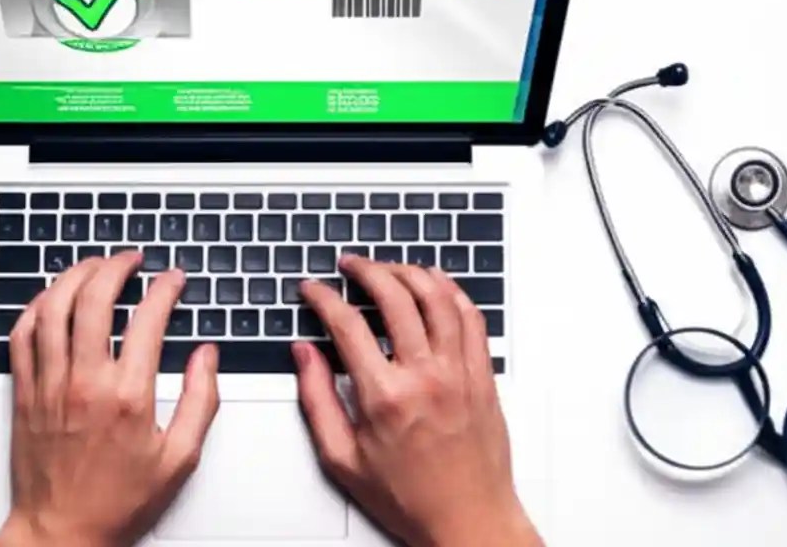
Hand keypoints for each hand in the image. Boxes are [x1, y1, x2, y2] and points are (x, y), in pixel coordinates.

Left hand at [0, 253, 219, 546]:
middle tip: (130, 260)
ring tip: (93, 267)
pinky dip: (36, 307)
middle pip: (94, 298)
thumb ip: (201, 401)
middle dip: (115, 267)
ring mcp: (50, 385)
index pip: (148, 319)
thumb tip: (207, 357)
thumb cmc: (117, 502)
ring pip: (53, 308)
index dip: (164, 289)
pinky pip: (22, 334)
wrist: (63, 532)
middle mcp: (85, 383)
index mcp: (128, 396)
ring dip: (74, 276)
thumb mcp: (179, 459)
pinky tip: (52, 299)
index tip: (172, 280)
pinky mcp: (25, 393)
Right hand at [294, 257, 539, 546]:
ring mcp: (459, 373)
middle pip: (395, 297)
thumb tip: (303, 354)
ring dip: (409, 272)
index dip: (324, 298)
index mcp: (384, 397)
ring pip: (438, 298)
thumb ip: (317, 399)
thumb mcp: (342, 458)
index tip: (313, 289)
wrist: (468, 520)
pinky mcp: (482, 376)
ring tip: (390, 268)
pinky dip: (452, 292)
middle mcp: (425, 377)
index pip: (348, 325)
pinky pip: (471, 318)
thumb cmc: (410, 497)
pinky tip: (436, 285)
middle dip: (367, 270)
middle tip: (350, 266)